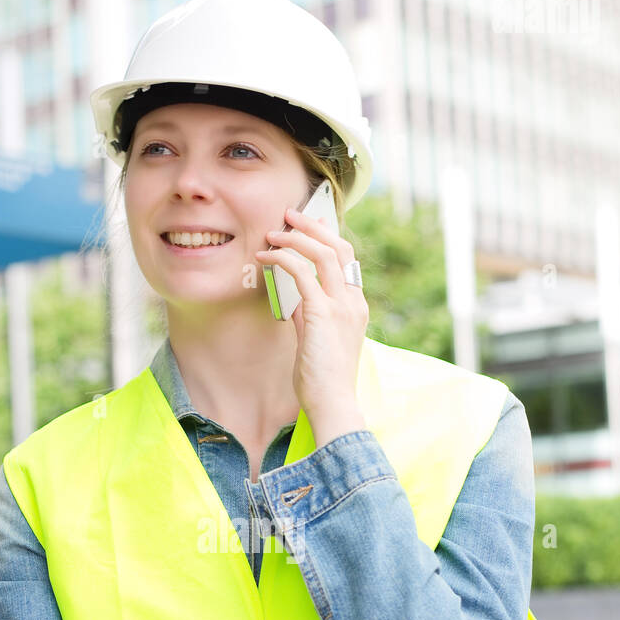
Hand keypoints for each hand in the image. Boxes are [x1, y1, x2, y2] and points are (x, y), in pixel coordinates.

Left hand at [255, 204, 369, 429]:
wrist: (333, 404)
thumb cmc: (323, 380)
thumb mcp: (317, 341)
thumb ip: (309, 316)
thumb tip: (293, 298)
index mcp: (356, 307)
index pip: (347, 260)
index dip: (326, 238)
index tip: (305, 228)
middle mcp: (354, 302)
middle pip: (339, 247)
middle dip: (312, 226)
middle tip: (289, 215)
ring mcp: (342, 306)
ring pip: (323, 253)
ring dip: (294, 238)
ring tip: (272, 234)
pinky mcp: (323, 314)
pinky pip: (302, 273)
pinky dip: (282, 259)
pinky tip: (264, 258)